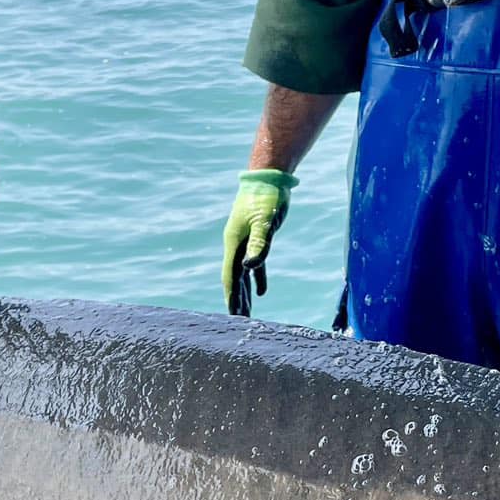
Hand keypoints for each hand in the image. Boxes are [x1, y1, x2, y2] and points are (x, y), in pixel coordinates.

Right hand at [222, 169, 296, 315]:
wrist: (268, 177)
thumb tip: (249, 268)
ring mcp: (245, 242)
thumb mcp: (265, 221)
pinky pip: (255, 264)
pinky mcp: (256, 238)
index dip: (231, 295)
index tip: (231, 315)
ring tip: (245, 314)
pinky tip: (262, 292)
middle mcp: (236, 245)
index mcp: (234, 243)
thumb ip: (259, 244)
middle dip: (236, 300)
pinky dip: (257, 279)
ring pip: (243, 274)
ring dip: (244, 293)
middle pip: (234, 278)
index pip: (231, 275)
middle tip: (238, 322)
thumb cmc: (266, 197)